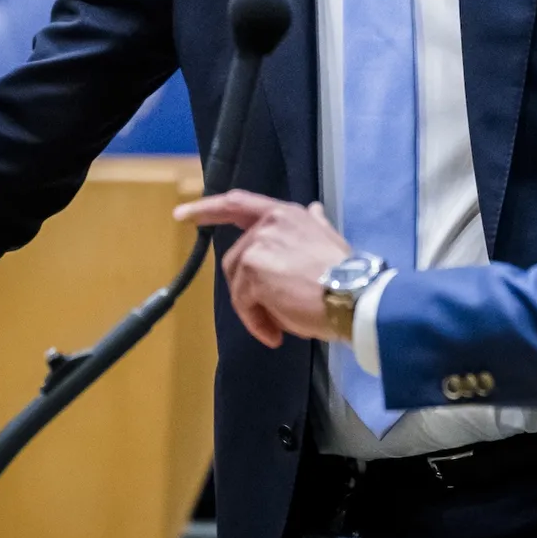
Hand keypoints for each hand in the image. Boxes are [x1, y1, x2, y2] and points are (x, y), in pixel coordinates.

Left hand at [175, 190, 351, 347]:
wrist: (353, 296)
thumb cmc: (346, 273)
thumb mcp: (329, 239)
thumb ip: (314, 224)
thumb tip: (314, 210)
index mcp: (285, 214)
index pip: (237, 203)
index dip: (207, 209)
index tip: (183, 215)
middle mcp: (268, 225)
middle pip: (236, 259)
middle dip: (246, 288)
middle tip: (270, 312)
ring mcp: (258, 246)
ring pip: (238, 284)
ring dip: (254, 309)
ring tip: (279, 325)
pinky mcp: (253, 272)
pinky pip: (243, 304)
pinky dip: (256, 322)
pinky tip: (276, 333)